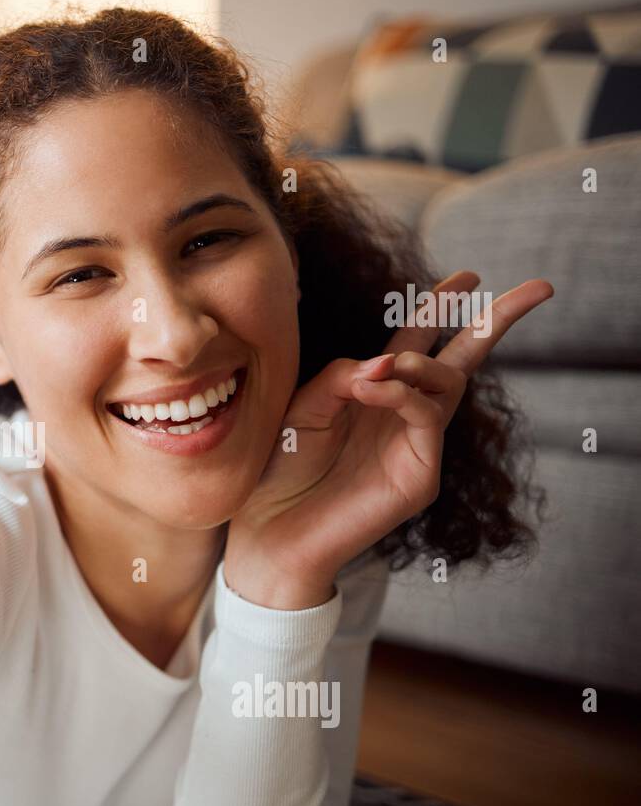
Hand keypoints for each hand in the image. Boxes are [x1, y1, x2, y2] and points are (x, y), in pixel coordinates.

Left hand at [222, 270, 554, 609]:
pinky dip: (402, 395)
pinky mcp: (419, 478)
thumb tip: (385, 361)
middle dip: (495, 322)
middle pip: (460, 361)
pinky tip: (372, 388)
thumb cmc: (278, 468)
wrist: (266, 530)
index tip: (469, 276)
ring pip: (445, 386)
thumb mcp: (302, 406)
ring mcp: (416, 448)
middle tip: (538, 289)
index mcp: (375, 397)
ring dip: (420, 364)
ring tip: (390, 363)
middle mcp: (403, 419)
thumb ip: (341, 376)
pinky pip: (426, 420)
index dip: (441, 307)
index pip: (417, 344)